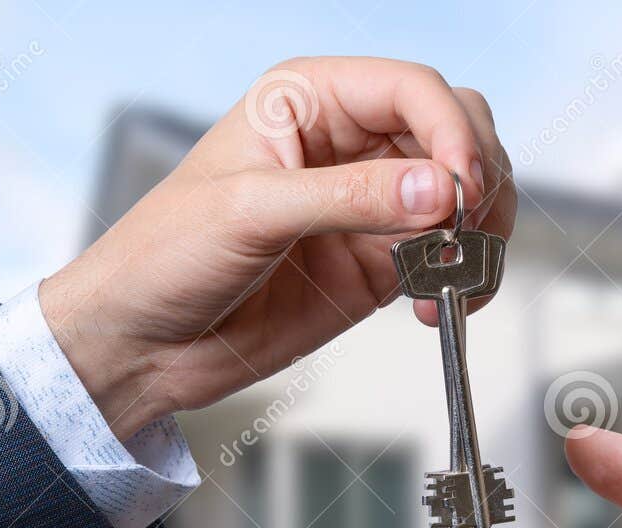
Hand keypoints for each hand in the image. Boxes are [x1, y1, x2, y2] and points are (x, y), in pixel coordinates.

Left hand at [40, 56, 514, 440]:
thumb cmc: (163, 257)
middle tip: (464, 233)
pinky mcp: (377, 265)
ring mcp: (368, 206)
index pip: (413, 89)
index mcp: (309, 100)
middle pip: (456, 131)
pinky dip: (463, 279)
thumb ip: (347, 199)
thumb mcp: (249, 214)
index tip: (461, 189)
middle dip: (477, 177)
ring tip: (455, 277)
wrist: (141, 344)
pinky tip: (438, 305)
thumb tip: (439, 191)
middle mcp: (348, 144)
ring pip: (465, 195)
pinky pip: (447, 258)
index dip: (451, 133)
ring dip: (480, 234)